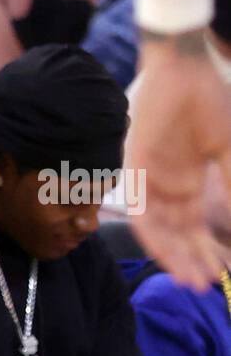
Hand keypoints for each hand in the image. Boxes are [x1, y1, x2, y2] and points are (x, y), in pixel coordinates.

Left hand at [126, 40, 230, 288]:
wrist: (185, 69)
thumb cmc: (210, 102)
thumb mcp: (230, 152)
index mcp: (189, 180)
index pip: (194, 226)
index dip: (205, 250)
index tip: (220, 274)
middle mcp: (167, 184)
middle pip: (176, 232)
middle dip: (189, 259)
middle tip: (203, 287)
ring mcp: (150, 176)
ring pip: (158, 227)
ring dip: (171, 253)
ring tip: (189, 278)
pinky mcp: (135, 165)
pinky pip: (138, 206)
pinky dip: (151, 231)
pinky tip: (164, 251)